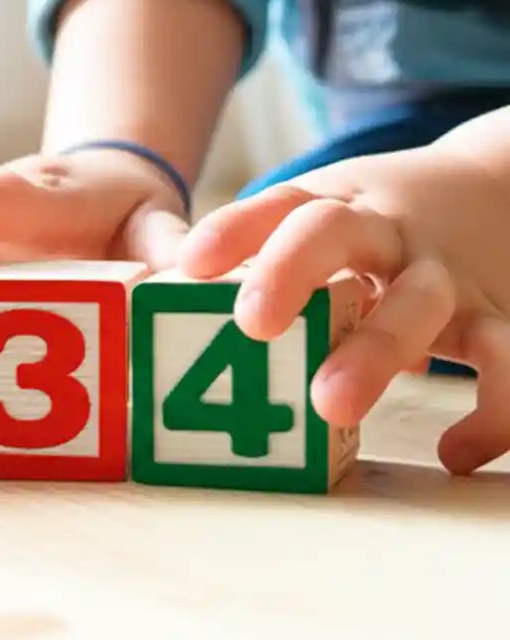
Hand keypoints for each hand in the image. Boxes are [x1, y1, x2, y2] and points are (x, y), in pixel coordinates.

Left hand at [179, 107, 509, 474]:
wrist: (500, 186)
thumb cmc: (377, 223)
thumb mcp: (326, 218)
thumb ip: (262, 258)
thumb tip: (164, 305)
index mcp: (335, 203)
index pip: (278, 203)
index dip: (233, 230)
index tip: (190, 265)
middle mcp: (386, 230)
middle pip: (336, 235)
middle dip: (291, 273)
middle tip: (251, 324)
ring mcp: (443, 272)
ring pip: (418, 301)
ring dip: (375, 352)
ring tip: (330, 404)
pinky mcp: (497, 313)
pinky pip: (505, 361)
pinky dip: (491, 411)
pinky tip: (454, 453)